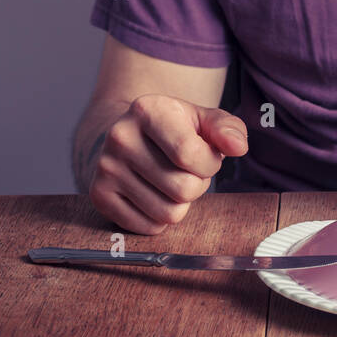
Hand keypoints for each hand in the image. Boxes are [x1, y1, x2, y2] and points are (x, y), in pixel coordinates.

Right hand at [88, 94, 247, 234]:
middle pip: (183, 189)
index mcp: (148, 110)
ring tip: (170, 180)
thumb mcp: (202, 119)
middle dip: (197, 184)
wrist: (126, 136)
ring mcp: (106, 168)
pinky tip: (154, 194)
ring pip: (169, 213)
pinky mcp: (99, 195)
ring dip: (181, 203)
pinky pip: (149, 227)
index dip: (210, 162)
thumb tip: (237, 147)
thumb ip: (227, 128)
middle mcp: (120, 137)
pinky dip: (160, 218)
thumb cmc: (173, 129)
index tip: (204, 154)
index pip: (192, 154)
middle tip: (186, 170)